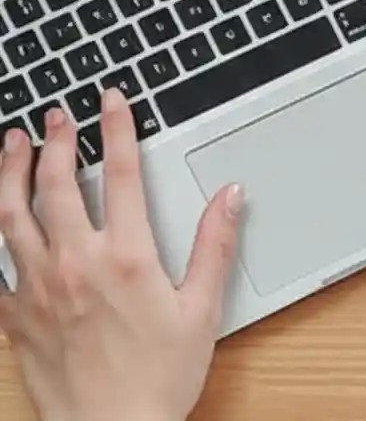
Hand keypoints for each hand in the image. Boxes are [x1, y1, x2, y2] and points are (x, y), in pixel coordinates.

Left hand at [0, 90, 243, 420]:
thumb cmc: (160, 378)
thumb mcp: (202, 310)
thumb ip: (215, 245)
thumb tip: (230, 196)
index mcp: (126, 258)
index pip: (123, 176)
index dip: (117, 130)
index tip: (112, 100)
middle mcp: (75, 264)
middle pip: (57, 184)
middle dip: (58, 141)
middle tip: (57, 116)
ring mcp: (37, 288)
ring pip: (11, 214)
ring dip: (11, 172)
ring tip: (13, 144)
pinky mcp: (14, 315)